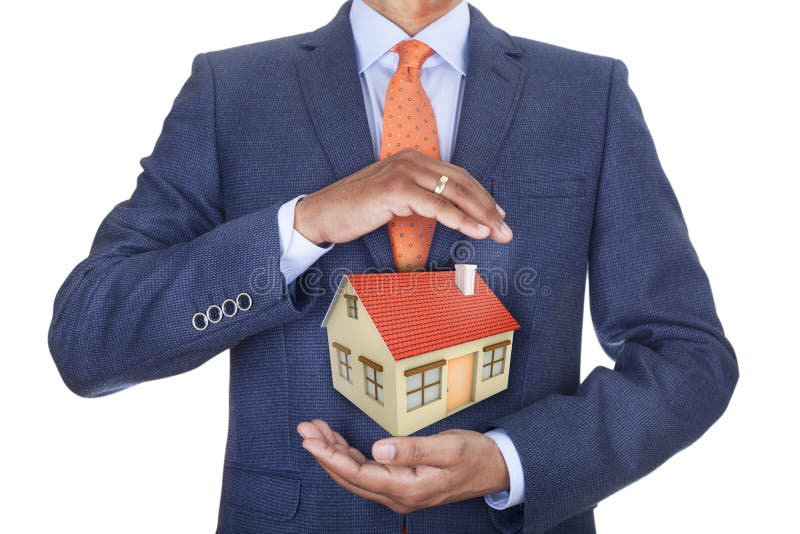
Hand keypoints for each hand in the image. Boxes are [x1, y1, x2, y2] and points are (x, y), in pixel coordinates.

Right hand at [293, 148, 511, 245]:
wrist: (321, 214)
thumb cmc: (355, 212)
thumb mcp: (394, 201)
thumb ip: (419, 200)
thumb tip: (447, 214)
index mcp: (412, 159)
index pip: (458, 176)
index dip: (482, 196)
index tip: (498, 216)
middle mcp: (411, 160)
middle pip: (462, 182)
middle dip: (488, 207)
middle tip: (506, 229)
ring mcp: (403, 172)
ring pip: (454, 193)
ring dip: (481, 215)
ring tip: (498, 233)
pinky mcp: (396, 189)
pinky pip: (437, 206)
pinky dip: (460, 220)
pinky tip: (476, 232)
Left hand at [296, 419, 509, 513]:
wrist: (494, 470)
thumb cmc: (474, 456)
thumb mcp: (449, 448)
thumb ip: (413, 449)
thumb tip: (377, 449)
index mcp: (408, 488)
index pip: (357, 474)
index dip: (329, 456)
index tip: (310, 439)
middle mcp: (398, 497)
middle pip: (349, 478)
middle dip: (324, 453)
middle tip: (305, 428)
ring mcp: (398, 494)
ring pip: (355, 477)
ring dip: (333, 454)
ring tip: (316, 430)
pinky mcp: (400, 486)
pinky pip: (365, 474)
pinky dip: (348, 457)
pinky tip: (339, 443)